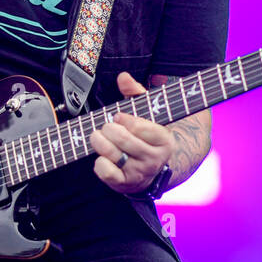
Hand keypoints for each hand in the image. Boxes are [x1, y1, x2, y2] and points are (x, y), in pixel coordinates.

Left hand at [91, 72, 173, 194]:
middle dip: (110, 129)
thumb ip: (136, 92)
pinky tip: (101, 156)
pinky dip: (99, 163)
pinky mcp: (126, 184)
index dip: (126, 120)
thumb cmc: (149, 135)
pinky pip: (108, 174)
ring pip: (114, 156)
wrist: (157, 168)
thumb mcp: (148, 112)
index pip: (143, 129)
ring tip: (97, 136)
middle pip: (125, 141)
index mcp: (164, 140)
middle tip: (106, 126)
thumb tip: (123, 77)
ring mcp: (140, 173)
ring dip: (100, 143)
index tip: (118, 115)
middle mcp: (154, 159)